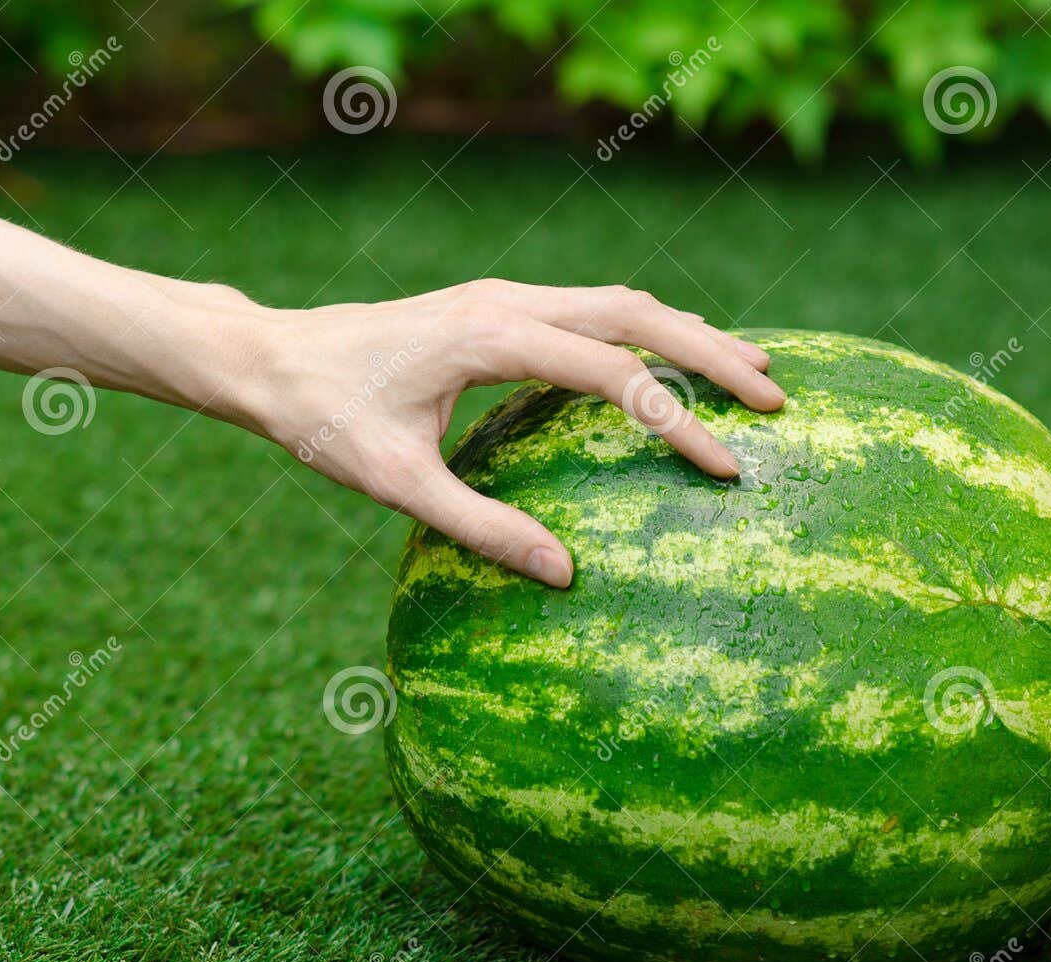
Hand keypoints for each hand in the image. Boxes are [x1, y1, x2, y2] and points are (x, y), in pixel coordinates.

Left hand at [229, 280, 781, 587]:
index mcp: (491, 335)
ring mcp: (506, 297)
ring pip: (621, 302)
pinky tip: (671, 361)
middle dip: (714, 352)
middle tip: (778, 399)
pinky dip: (645, 331)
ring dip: (687, 331)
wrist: (273, 359)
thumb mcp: (397, 486)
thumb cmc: (325, 421)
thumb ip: (483, 528)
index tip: (728, 468)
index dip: (678, 422)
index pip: (614, 374)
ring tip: (753, 368)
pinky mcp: (499, 307)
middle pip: (639, 313)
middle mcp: (509, 301)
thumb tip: (567, 575)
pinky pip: (591, 310)